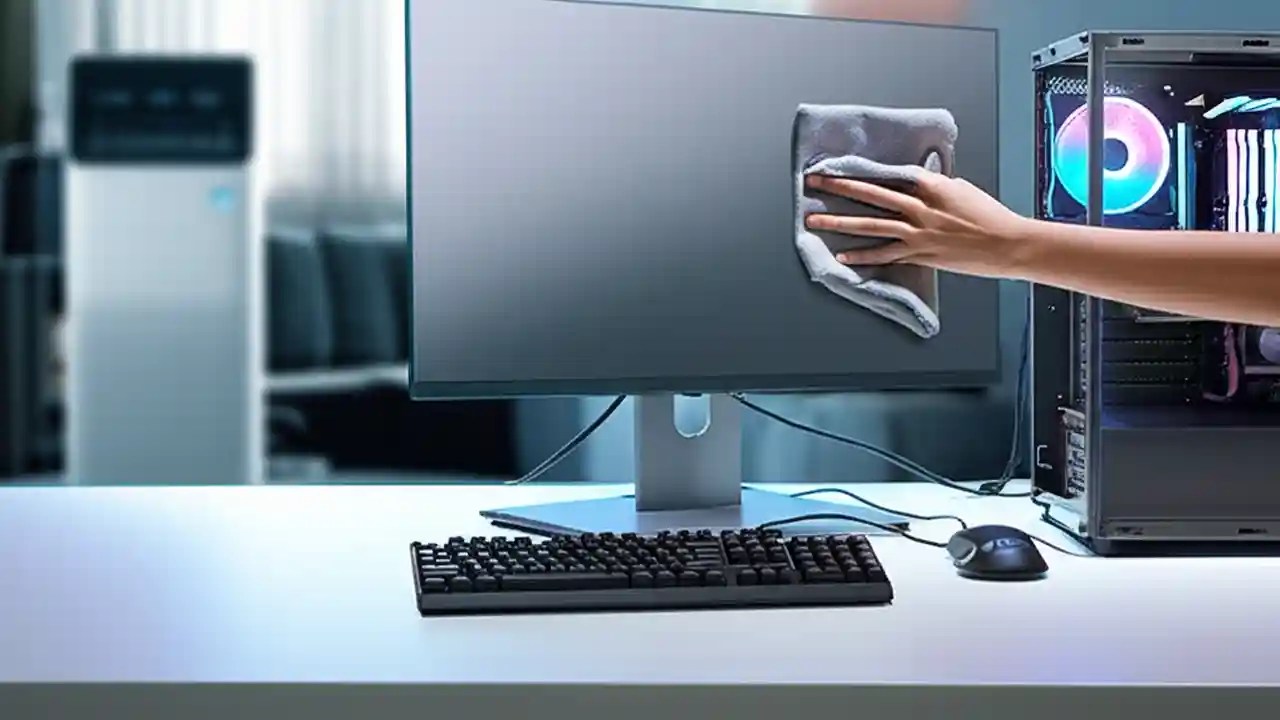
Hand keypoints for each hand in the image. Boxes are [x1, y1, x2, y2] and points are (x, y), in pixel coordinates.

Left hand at [804, 171, 1033, 278]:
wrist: (1007, 244)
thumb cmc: (989, 216)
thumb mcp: (961, 189)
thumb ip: (935, 184)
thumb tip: (918, 179)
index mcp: (931, 185)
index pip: (888, 173)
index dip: (860, 169)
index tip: (838, 166)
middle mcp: (919, 206)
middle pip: (871, 194)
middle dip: (839, 187)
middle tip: (814, 183)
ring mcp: (917, 232)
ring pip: (870, 224)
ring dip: (839, 221)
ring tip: (815, 220)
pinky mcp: (919, 253)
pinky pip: (884, 254)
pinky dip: (861, 255)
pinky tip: (842, 255)